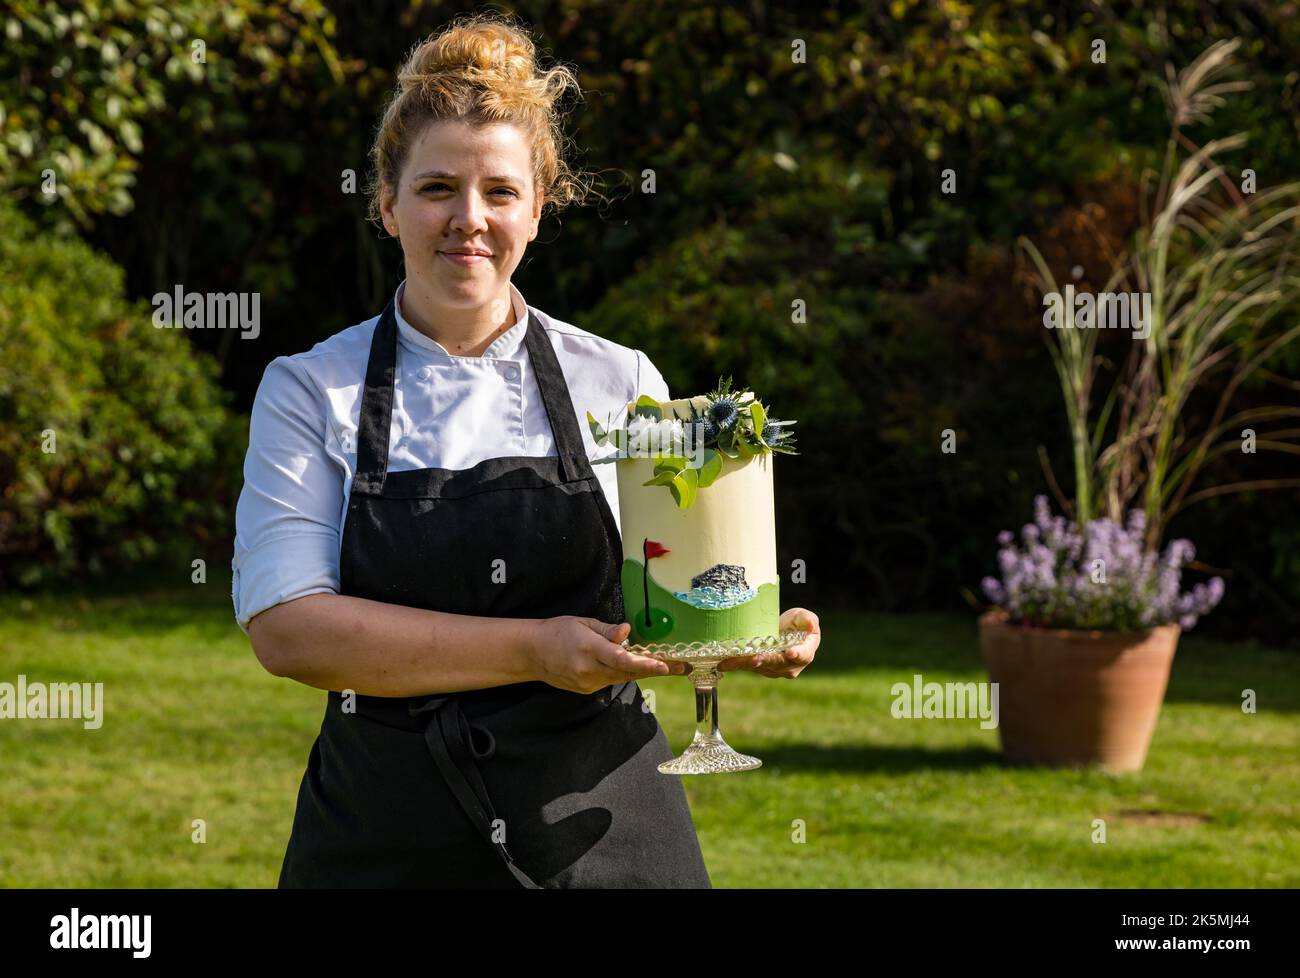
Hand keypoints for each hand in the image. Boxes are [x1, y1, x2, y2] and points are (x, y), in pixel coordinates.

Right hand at [529, 617, 687, 693]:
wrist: (532, 653)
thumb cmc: (558, 632)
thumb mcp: (583, 623)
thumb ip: (607, 630)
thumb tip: (627, 631)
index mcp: (589, 649)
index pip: (622, 660)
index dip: (645, 664)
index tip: (663, 665)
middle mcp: (589, 670)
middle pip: (628, 672)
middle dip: (654, 669)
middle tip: (680, 666)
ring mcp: (587, 683)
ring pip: (622, 678)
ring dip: (641, 671)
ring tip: (664, 664)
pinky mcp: (586, 690)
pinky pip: (611, 681)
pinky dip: (623, 673)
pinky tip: (634, 666)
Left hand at [718, 608, 819, 678]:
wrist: (784, 633)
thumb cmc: (797, 624)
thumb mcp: (803, 617)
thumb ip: (807, 619)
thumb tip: (811, 625)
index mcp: (805, 652)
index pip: (803, 655)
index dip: (797, 654)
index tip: (791, 653)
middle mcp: (789, 665)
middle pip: (777, 664)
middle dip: (765, 661)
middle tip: (755, 659)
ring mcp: (773, 669)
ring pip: (760, 667)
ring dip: (745, 664)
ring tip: (731, 662)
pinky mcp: (759, 668)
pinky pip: (747, 667)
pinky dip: (735, 665)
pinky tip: (722, 664)